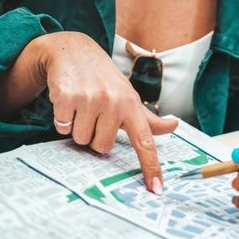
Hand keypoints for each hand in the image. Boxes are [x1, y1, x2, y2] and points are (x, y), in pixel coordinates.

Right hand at [30, 32, 178, 193]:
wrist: (72, 49)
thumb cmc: (103, 77)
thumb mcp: (127, 94)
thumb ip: (148, 117)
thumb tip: (175, 125)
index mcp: (131, 104)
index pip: (145, 141)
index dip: (151, 166)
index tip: (156, 189)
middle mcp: (113, 101)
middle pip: (102, 147)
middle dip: (95, 134)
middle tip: (94, 113)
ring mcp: (90, 98)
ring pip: (81, 139)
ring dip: (78, 127)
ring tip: (81, 105)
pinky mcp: (67, 97)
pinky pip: (63, 128)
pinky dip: (62, 119)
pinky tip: (67, 101)